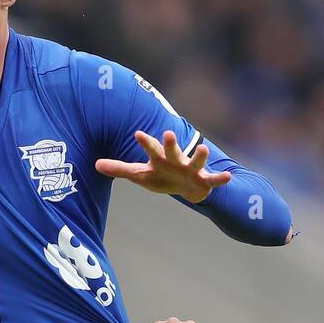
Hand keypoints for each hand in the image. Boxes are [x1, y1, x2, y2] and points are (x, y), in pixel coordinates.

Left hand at [96, 130, 232, 203]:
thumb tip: (95, 164)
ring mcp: (191, 169)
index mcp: (160, 159)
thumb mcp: (140, 174)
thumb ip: (119, 169)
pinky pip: (214, 180)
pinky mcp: (204, 180)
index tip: (137, 134)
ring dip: (200, 155)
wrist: (187, 189)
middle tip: (167, 133)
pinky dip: (220, 179)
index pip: (151, 149)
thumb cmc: (162, 177)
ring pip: (196, 160)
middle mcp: (176, 160)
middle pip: (172, 151)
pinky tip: (228, 177)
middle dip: (170, 143)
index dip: (145, 142)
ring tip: (204, 148)